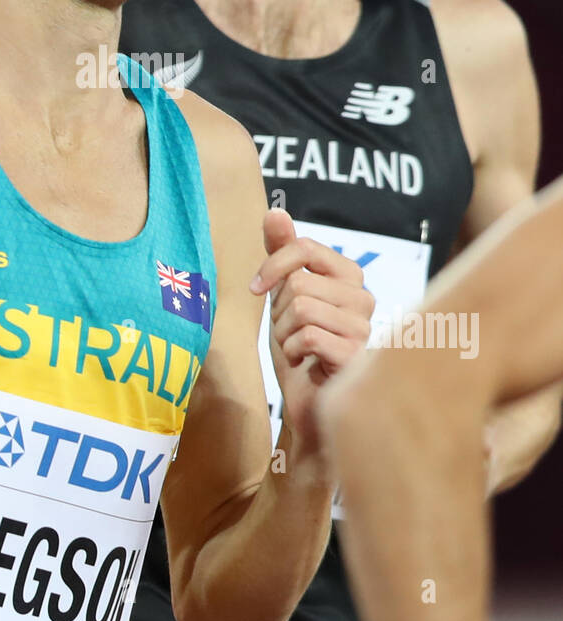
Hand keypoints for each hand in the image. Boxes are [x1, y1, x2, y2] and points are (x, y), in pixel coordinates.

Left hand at [250, 208, 373, 457]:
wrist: (307, 409)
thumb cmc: (299, 351)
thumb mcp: (283, 297)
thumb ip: (282, 254)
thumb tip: (275, 211)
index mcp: (349, 277)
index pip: (304, 248)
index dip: (272, 266)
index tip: (255, 289)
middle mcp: (365, 298)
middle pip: (298, 283)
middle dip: (279, 313)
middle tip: (290, 335)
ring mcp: (365, 328)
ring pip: (301, 308)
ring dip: (284, 335)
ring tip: (299, 351)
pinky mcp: (358, 357)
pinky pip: (309, 336)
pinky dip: (294, 352)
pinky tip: (307, 365)